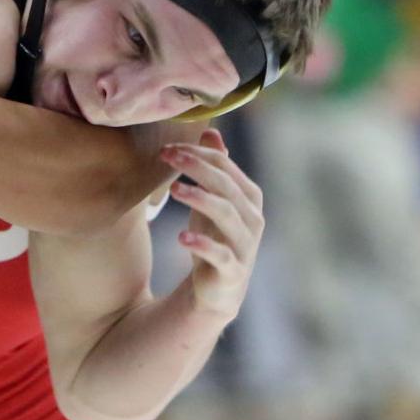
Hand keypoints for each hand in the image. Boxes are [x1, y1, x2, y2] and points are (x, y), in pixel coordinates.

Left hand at [160, 129, 263, 320]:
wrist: (217, 288)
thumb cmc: (215, 235)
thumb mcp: (213, 199)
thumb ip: (216, 167)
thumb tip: (210, 131)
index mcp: (248, 196)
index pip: (224, 165)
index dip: (197, 153)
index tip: (167, 147)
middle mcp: (252, 217)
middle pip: (225, 184)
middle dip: (196, 167)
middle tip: (167, 156)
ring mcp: (245, 244)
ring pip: (226, 214)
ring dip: (200, 198)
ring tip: (174, 189)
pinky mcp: (233, 270)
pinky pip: (220, 255)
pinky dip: (202, 245)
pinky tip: (181, 237)